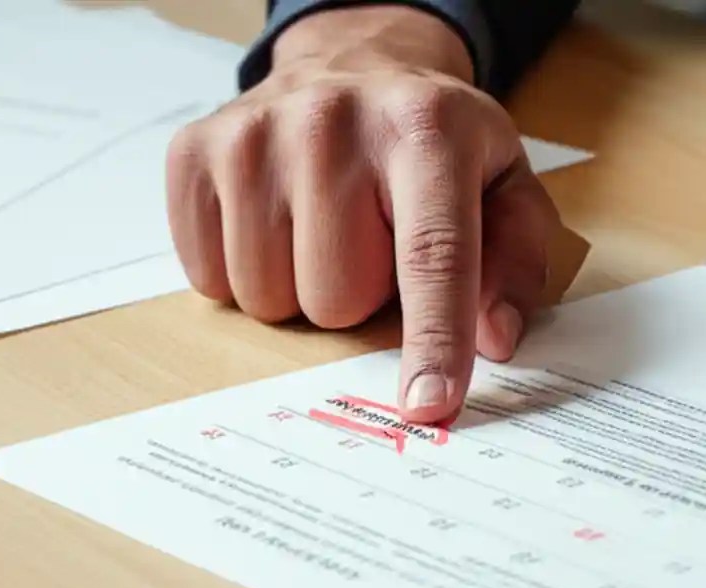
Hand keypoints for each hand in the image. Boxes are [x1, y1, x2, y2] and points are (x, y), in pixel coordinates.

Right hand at [166, 6, 563, 423]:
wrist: (346, 63)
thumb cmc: (427, 142)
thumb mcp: (500, 184)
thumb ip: (513, 262)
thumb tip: (493, 339)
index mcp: (425, 129)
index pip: (431, 254)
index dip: (433, 338)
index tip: (430, 406)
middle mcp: (330, 121)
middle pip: (335, 299)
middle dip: (357, 296)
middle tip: (367, 240)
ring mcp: (250, 135)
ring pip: (267, 299)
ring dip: (298, 285)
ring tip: (320, 226)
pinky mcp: (193, 153)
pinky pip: (211, 281)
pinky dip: (243, 270)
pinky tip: (272, 219)